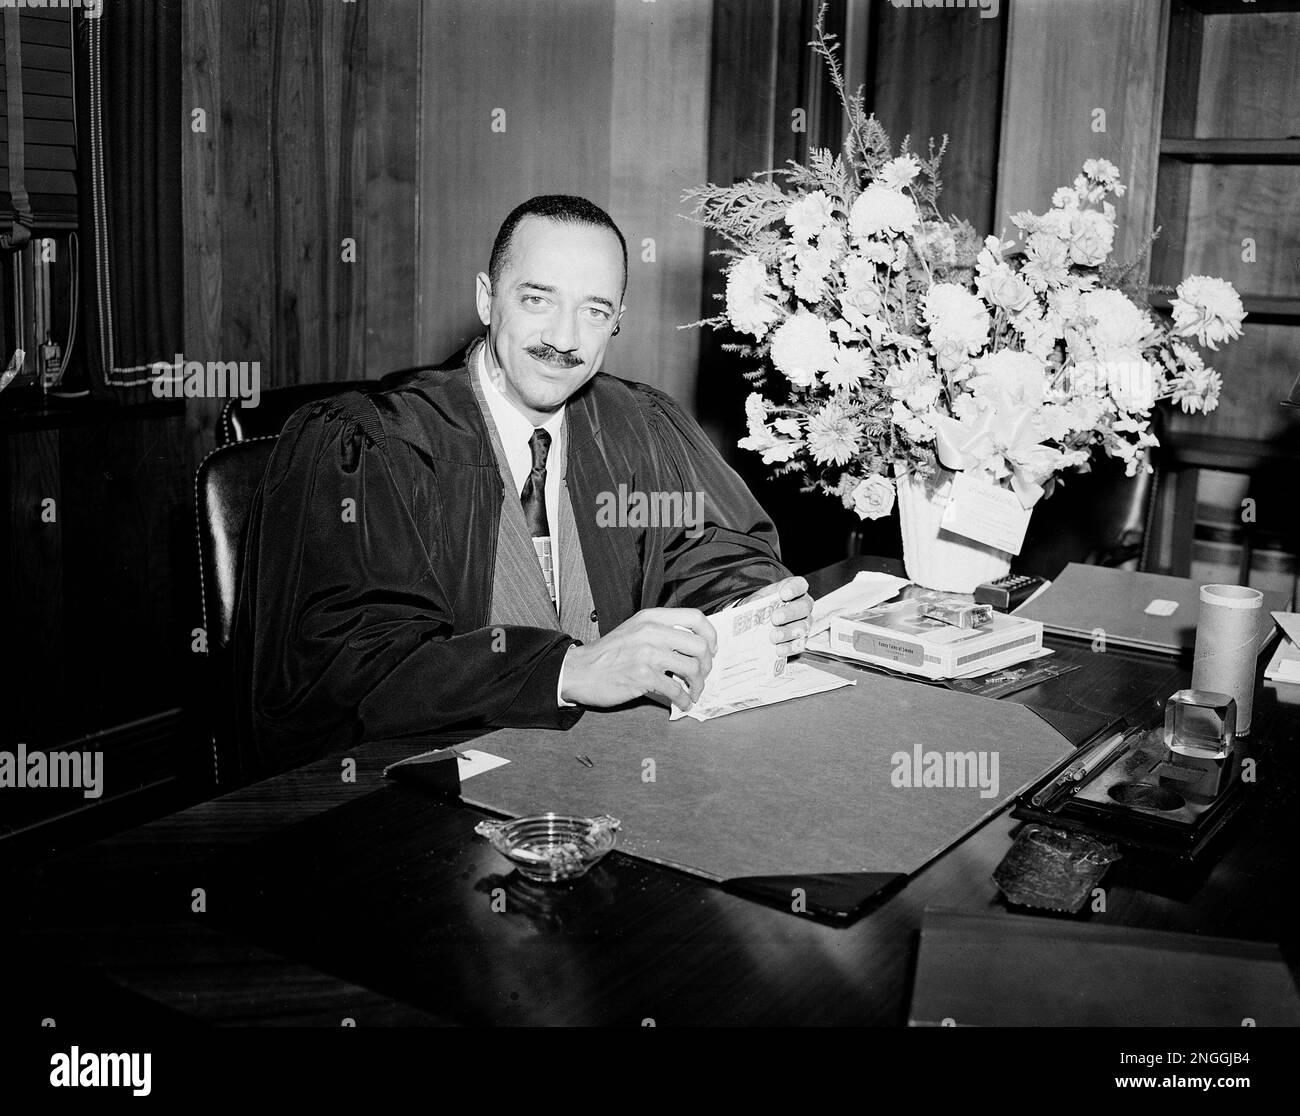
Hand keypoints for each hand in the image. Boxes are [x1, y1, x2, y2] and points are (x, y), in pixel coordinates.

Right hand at [559, 608, 716, 711]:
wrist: (579, 670)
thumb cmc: (608, 654)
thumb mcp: (634, 630)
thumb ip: (660, 631)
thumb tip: (692, 646)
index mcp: (651, 618)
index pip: (695, 618)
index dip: (710, 635)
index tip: (711, 648)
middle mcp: (652, 632)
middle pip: (700, 646)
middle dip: (707, 665)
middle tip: (702, 676)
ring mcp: (648, 654)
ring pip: (692, 669)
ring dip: (698, 685)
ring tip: (693, 692)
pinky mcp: (643, 677)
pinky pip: (676, 690)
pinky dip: (684, 700)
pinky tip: (681, 702)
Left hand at [747, 575, 813, 656]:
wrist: (758, 621)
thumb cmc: (761, 605)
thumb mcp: (757, 599)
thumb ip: (756, 602)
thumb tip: (750, 610)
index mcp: (794, 589)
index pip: (800, 585)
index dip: (794, 589)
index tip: (783, 594)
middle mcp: (803, 605)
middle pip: (804, 607)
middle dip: (790, 613)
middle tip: (775, 619)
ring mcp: (804, 622)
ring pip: (803, 627)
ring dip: (788, 632)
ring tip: (774, 637)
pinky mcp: (801, 639)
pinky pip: (799, 644)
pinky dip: (789, 648)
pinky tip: (779, 649)